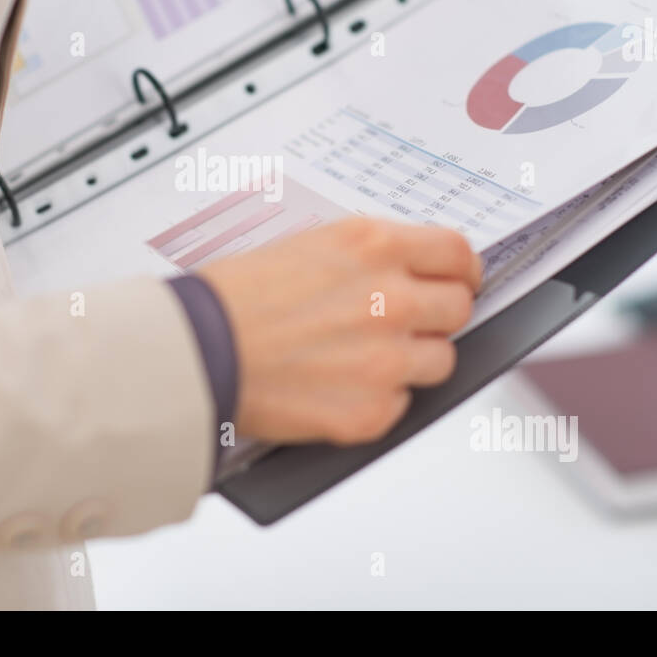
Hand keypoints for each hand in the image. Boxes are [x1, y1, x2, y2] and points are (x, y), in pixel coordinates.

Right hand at [200, 217, 481, 445]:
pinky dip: (376, 399)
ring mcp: (386, 359)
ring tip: (362, 358)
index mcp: (374, 247)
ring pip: (440, 361)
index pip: (457, 254)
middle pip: (459, 308)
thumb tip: (412, 272)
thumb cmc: (233, 298)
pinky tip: (336, 386)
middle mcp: (390, 299)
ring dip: (412, 360)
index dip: (461, 269)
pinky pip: (401, 405)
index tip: (458, 279)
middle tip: (408, 322)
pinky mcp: (371, 411)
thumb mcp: (310, 245)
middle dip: (438, 315)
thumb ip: (370, 257)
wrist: (195, 351)